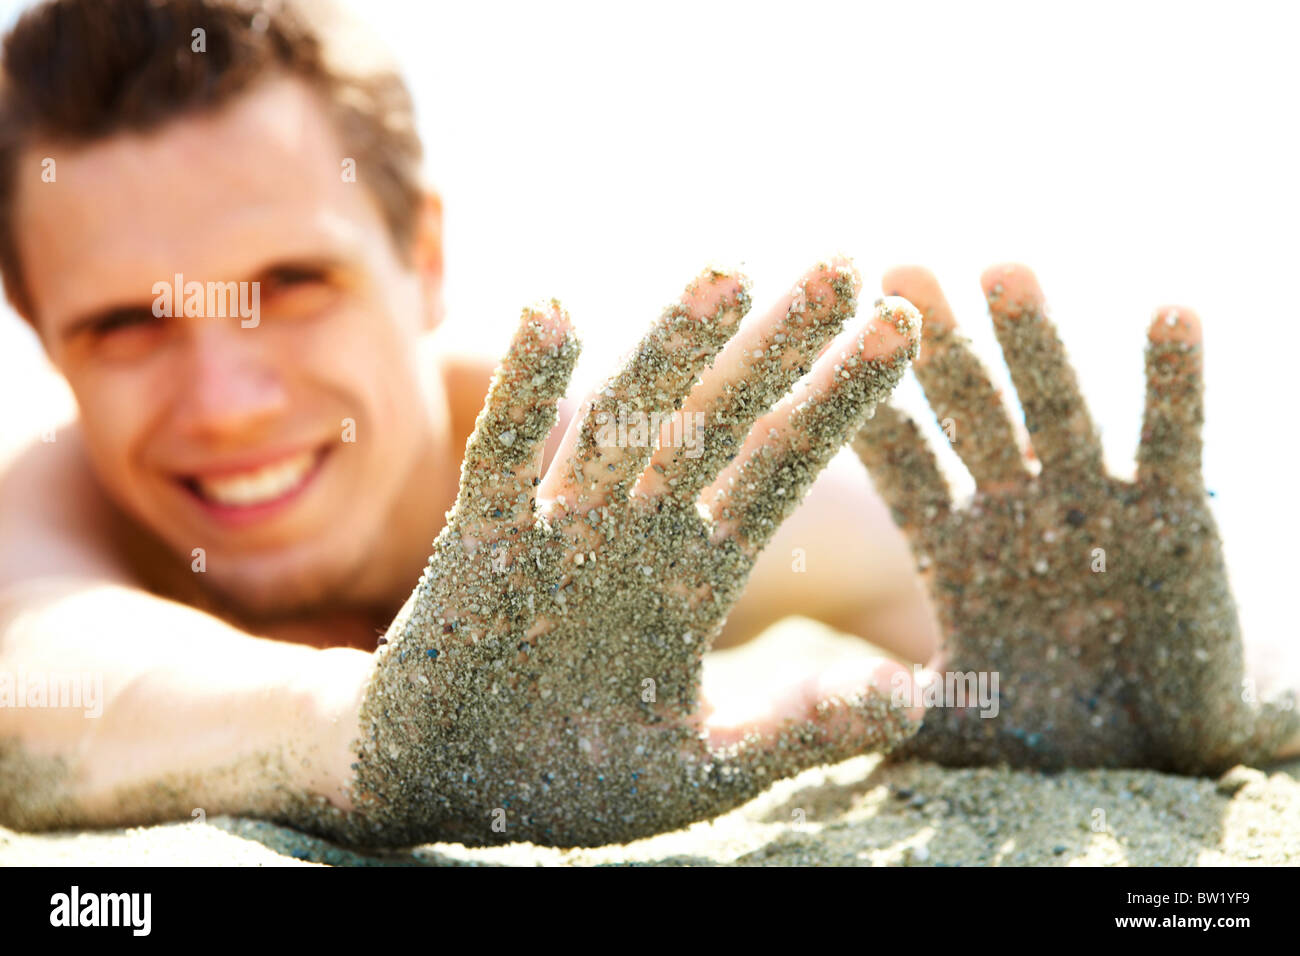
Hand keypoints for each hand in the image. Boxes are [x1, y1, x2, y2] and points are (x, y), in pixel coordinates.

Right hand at [305, 259, 920, 847]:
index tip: (897, 330)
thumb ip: (798, 732)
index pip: (779, 466)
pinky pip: (506, 456)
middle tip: (844, 266)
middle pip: (718, 420)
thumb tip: (912, 701)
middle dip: (779, 345)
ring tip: (729, 276)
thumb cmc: (575, 779)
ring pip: (625, 422)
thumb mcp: (705, 768)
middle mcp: (638, 530)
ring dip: (673, 349)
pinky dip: (528, 392)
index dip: (838, 398)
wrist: (451, 792)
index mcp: (696, 572)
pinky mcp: (481, 541)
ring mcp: (561, 527)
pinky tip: (555, 315)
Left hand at [853, 264, 1297, 773]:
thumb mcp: (956, 721)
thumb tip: (797, 720)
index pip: (898, 466)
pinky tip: (1171, 316)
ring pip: (1054, 410)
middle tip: (896, 271)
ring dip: (1033, 344)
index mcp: (954, 546)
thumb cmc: (1049, 731)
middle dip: (936, 348)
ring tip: (1003, 272)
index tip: (817, 354)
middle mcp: (1014, 506)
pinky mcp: (1172, 515)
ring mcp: (1089, 502)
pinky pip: (1170, 443)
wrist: (1160, 752)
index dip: (864, 414)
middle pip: (967, 413)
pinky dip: (1174, 385)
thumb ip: (884, 713)